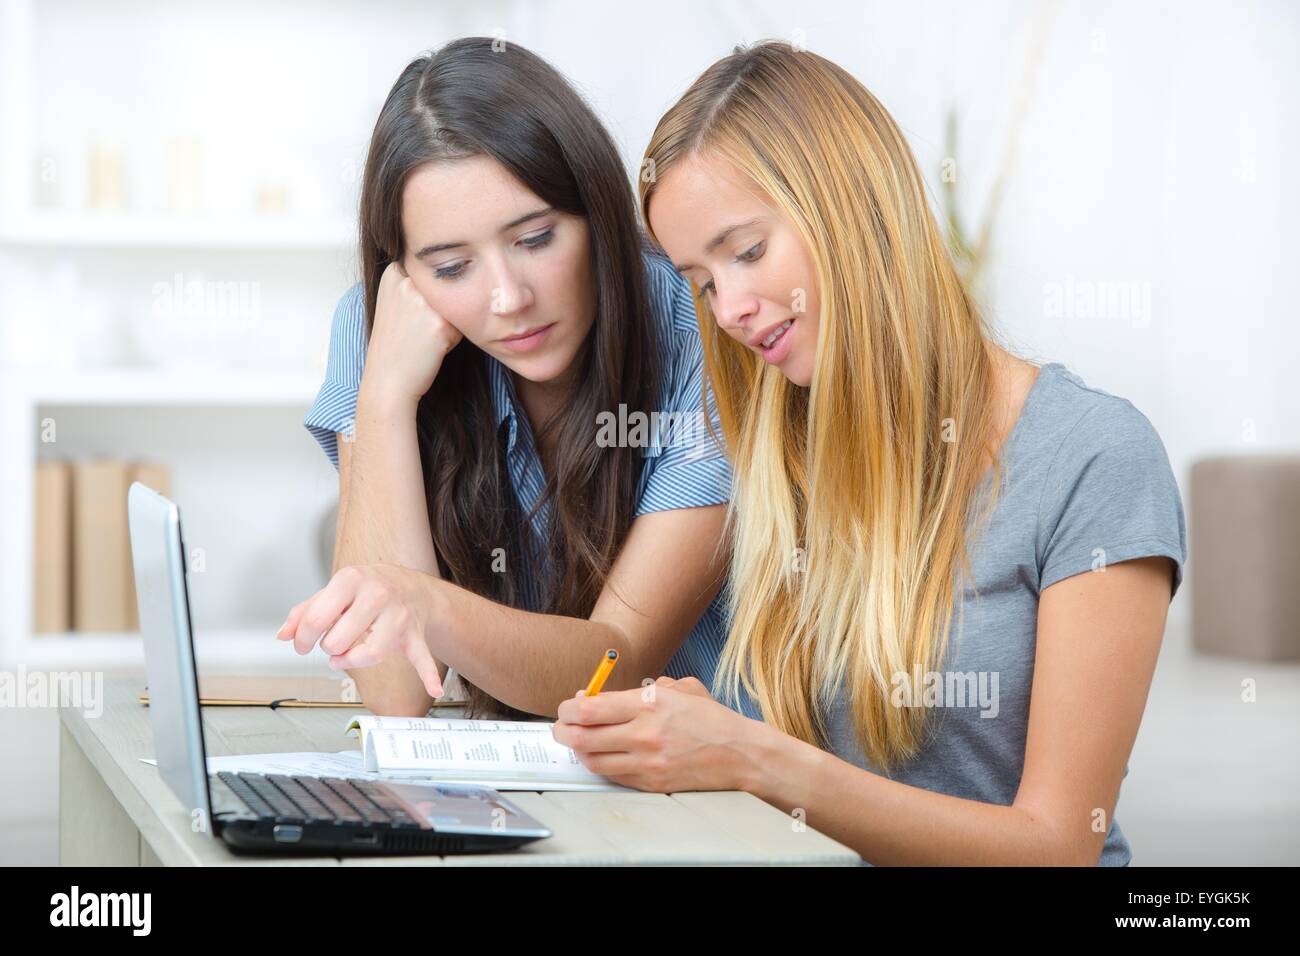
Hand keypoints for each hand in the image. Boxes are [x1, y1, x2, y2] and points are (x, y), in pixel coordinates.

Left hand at [276, 564, 443, 698]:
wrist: (410, 585)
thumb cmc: (366, 590)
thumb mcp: (333, 591)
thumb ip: (305, 611)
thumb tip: (284, 635)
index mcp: (352, 579)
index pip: (317, 618)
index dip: (303, 638)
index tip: (302, 645)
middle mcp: (378, 594)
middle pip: (339, 640)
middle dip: (329, 647)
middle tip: (332, 642)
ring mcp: (399, 615)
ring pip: (371, 654)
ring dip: (351, 661)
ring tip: (344, 658)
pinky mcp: (414, 634)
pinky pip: (421, 657)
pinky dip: (427, 675)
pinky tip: (435, 688)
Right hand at [360, 260, 462, 408]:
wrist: (388, 379)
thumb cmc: (395, 343)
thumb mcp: (395, 301)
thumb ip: (415, 283)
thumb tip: (456, 268)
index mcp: (394, 272)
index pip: (433, 272)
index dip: (430, 295)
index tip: (413, 314)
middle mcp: (407, 282)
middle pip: (446, 287)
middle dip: (440, 307)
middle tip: (418, 329)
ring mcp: (422, 301)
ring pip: (456, 304)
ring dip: (448, 321)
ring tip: (425, 337)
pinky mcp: (438, 323)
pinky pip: (461, 324)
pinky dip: (453, 338)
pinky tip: (433, 346)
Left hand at [551, 676, 756, 791]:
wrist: (739, 753)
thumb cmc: (711, 720)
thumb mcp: (682, 689)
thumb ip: (645, 687)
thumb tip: (607, 694)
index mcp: (650, 702)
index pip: (591, 707)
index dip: (569, 708)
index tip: (567, 707)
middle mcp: (645, 732)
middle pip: (583, 736)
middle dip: (562, 731)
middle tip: (560, 727)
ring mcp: (647, 761)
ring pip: (593, 760)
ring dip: (578, 751)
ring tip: (577, 743)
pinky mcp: (651, 783)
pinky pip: (613, 775)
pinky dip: (601, 765)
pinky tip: (602, 756)